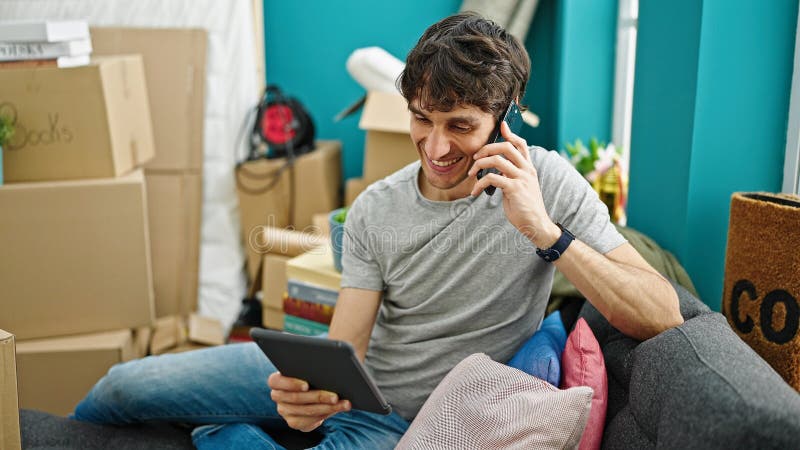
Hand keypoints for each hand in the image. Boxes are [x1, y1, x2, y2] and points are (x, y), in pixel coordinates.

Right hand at [268, 372, 350, 431]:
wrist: (314, 389)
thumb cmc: (313, 372)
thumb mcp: (311, 367)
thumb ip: (312, 364)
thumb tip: (330, 358)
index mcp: (277, 380)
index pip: (275, 381)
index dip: (290, 384)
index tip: (307, 385)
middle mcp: (278, 396)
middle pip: (296, 398)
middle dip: (318, 397)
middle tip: (336, 396)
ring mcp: (284, 410)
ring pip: (305, 411)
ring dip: (327, 407)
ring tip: (343, 403)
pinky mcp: (294, 422)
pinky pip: (309, 421)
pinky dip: (326, 414)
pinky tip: (338, 409)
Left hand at [467, 121, 560, 247]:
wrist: (537, 224)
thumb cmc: (525, 207)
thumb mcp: (520, 187)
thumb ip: (511, 176)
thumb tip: (497, 170)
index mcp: (529, 168)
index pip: (521, 144)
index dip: (511, 133)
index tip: (502, 125)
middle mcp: (527, 170)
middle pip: (506, 147)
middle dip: (487, 149)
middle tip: (475, 158)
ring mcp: (522, 179)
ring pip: (497, 160)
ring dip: (480, 165)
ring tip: (471, 174)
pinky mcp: (515, 189)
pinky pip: (492, 178)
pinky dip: (479, 184)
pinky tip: (475, 192)